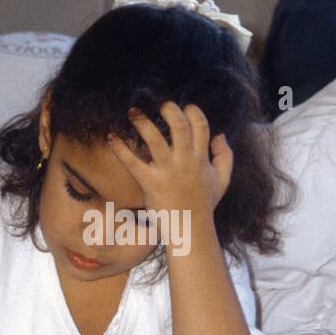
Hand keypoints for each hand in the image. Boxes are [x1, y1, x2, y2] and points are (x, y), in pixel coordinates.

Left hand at [106, 101, 230, 218]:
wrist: (191, 230)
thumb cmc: (204, 204)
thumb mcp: (222, 180)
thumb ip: (224, 156)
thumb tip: (219, 134)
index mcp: (201, 159)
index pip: (201, 127)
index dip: (194, 112)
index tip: (187, 107)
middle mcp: (185, 161)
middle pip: (179, 127)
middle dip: (171, 110)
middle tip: (163, 104)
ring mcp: (167, 171)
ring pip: (155, 139)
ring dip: (143, 122)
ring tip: (133, 111)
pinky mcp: (150, 183)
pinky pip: (132, 162)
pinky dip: (120, 148)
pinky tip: (110, 137)